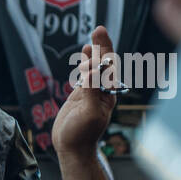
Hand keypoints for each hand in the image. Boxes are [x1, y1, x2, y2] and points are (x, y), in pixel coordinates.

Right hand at [52, 25, 117, 156]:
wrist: (72, 149)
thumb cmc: (82, 134)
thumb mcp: (88, 113)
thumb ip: (91, 91)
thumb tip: (92, 70)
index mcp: (107, 93)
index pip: (108, 66)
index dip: (105, 49)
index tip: (99, 34)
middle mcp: (102, 91)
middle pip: (104, 64)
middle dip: (102, 46)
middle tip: (98, 30)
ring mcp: (92, 93)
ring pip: (95, 69)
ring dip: (94, 53)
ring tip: (93, 39)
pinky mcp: (81, 97)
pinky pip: (85, 77)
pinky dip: (85, 65)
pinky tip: (84, 57)